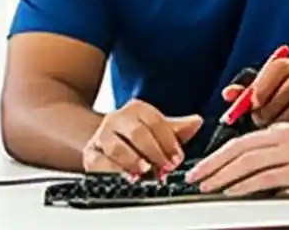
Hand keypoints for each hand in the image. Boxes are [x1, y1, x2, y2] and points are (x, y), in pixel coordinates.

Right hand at [83, 99, 202, 176]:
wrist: (104, 141)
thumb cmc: (135, 136)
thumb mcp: (157, 130)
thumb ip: (177, 129)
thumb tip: (197, 122)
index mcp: (136, 109)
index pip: (154, 121)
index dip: (168, 141)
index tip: (177, 158)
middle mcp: (117, 119)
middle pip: (136, 132)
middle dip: (154, 152)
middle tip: (166, 167)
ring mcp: (102, 136)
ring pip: (116, 147)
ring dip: (133, 161)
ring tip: (145, 171)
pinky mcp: (91, 154)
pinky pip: (99, 162)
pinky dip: (114, 171)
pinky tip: (127, 178)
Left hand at [186, 122, 288, 196]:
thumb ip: (274, 160)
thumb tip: (247, 177)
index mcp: (280, 130)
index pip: (241, 141)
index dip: (218, 154)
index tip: (203, 166)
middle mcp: (282, 136)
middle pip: (238, 148)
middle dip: (212, 163)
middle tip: (194, 176)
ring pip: (246, 162)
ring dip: (222, 175)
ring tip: (206, 185)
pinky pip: (264, 177)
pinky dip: (244, 184)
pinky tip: (231, 191)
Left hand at [222, 58, 288, 134]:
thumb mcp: (269, 87)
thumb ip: (247, 91)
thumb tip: (227, 94)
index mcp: (283, 65)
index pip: (262, 85)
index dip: (255, 102)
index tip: (254, 110)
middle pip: (277, 102)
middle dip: (267, 117)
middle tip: (264, 124)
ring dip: (283, 127)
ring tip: (278, 129)